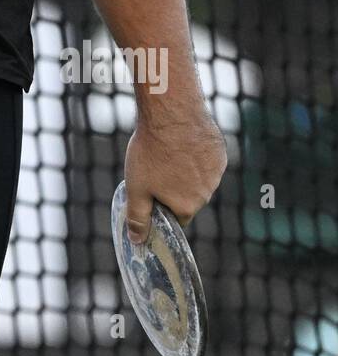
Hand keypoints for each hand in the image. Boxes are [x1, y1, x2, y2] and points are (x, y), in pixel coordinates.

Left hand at [124, 104, 227, 243]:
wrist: (172, 114)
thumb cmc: (151, 152)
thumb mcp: (136, 188)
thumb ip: (138, 217)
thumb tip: (138, 241)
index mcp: (187, 206)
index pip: (176, 216)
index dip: (162, 204)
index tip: (152, 188)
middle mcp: (206, 194)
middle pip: (189, 197)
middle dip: (175, 187)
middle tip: (157, 165)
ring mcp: (216, 172)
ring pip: (199, 178)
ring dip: (186, 170)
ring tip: (168, 150)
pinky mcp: (220, 152)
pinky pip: (207, 159)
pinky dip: (196, 153)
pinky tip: (183, 140)